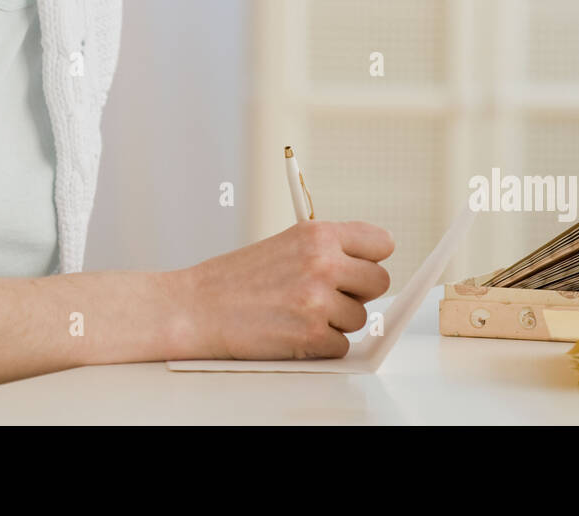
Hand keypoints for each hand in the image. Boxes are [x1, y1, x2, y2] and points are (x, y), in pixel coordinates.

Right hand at [180, 220, 393, 359]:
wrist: (197, 307)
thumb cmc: (237, 278)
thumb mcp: (286, 244)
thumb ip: (328, 250)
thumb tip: (369, 268)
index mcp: (318, 233)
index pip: (381, 242)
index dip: (371, 258)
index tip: (361, 267)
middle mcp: (323, 262)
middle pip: (379, 281)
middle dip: (359, 292)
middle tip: (329, 295)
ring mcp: (318, 299)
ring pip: (360, 318)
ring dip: (336, 321)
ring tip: (298, 312)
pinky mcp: (311, 335)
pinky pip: (341, 346)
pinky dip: (321, 346)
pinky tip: (292, 331)